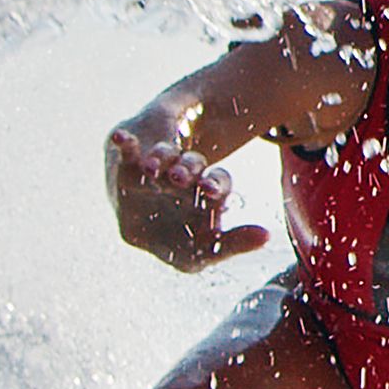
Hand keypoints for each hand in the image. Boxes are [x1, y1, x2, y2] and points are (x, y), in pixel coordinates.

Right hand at [106, 128, 269, 271]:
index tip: (211, 191)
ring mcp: (157, 169)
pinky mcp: (129, 168)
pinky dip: (126, 143)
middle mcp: (184, 173)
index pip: (218, 180)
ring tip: (152, 169)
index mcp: (207, 187)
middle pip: (191, 164)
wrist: (139, 225)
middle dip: (188, 169)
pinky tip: (121, 138)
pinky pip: (128, 153)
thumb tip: (267, 236)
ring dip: (159, 158)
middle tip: (182, 177)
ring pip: (162, 156)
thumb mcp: (204, 249)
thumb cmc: (178, 241)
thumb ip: (233, 243)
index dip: (216, 184)